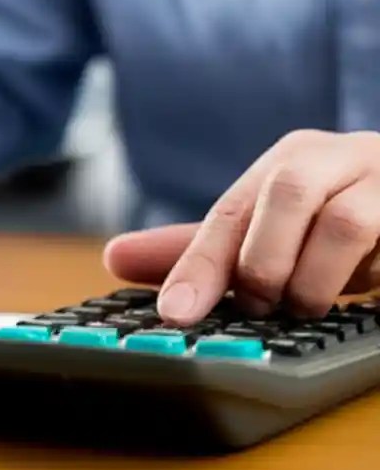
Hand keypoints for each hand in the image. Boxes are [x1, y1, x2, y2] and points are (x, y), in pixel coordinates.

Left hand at [104, 130, 379, 323]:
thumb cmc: (344, 218)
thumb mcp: (274, 233)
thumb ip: (203, 249)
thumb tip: (115, 257)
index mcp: (292, 158)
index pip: (230, 210)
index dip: (198, 264)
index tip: (174, 313)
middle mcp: (341, 156)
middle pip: (286, 193)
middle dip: (262, 265)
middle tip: (260, 304)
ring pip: (346, 223)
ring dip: (316, 281)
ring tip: (308, 304)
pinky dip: (375, 278)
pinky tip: (368, 292)